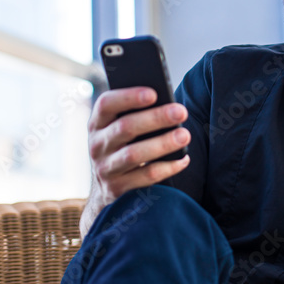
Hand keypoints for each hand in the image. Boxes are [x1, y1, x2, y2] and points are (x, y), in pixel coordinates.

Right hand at [81, 87, 190, 233]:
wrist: (105, 188)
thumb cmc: (123, 146)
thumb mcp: (119, 128)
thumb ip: (134, 114)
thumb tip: (168, 105)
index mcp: (98, 123)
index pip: (106, 104)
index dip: (129, 97)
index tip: (154, 94)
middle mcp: (97, 145)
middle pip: (125, 128)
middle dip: (155, 118)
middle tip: (181, 112)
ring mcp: (105, 168)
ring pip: (134, 154)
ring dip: (162, 143)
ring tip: (185, 135)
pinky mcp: (117, 189)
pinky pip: (145, 177)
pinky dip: (167, 168)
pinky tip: (183, 159)